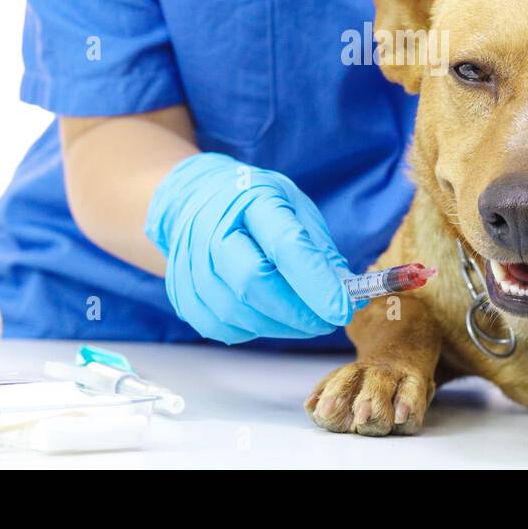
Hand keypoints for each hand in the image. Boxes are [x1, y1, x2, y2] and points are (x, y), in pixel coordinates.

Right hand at [145, 152, 358, 343]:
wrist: (195, 199)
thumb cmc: (254, 205)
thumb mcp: (294, 207)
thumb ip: (319, 250)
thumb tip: (347, 292)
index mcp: (250, 199)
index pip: (285, 245)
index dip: (316, 282)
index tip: (343, 309)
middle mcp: (212, 227)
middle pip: (251, 282)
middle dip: (297, 312)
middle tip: (326, 322)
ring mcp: (189, 261)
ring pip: (234, 311)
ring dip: (278, 326)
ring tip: (303, 320)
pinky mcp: (180, 291)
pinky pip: (218, 326)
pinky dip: (251, 329)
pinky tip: (269, 317)